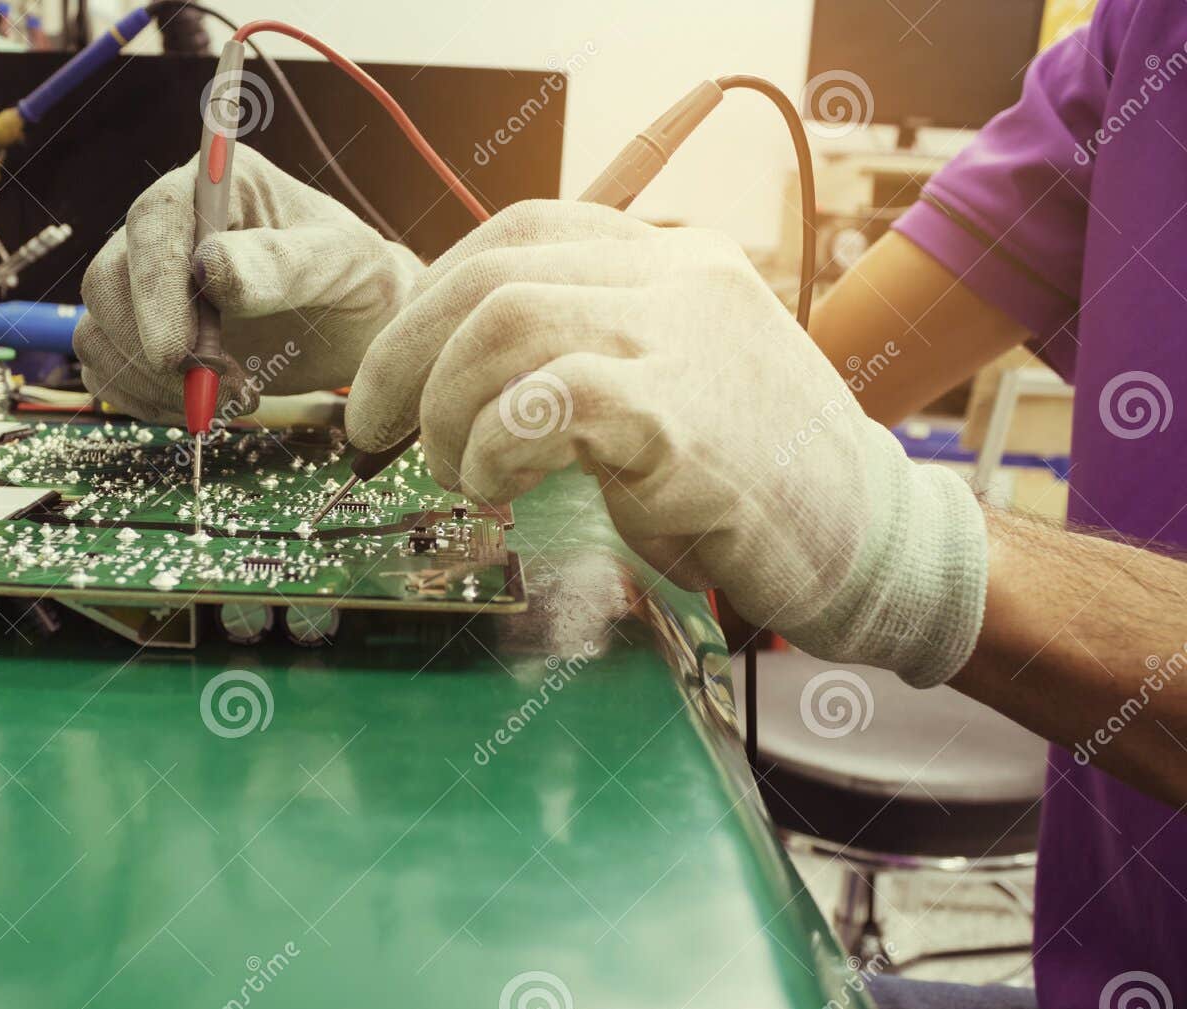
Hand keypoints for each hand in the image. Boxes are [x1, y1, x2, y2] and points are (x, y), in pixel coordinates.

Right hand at [76, 146, 421, 422]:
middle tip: (231, 386)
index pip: (153, 222)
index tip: (177, 353)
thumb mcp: (340, 264)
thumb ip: (282, 263)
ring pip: (99, 333)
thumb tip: (211, 267)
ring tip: (234, 400)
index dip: (154, 289)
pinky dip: (147, 403)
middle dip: (157, 351)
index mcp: (215, 189)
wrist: (358, 325)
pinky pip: (108, 372)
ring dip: (154, 385)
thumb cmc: (357, 280)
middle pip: (108, 283)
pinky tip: (204, 409)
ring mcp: (148, 287)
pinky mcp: (143, 336)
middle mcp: (169, 231)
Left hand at [346, 201, 987, 686]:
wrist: (868, 542)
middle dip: (408, 354)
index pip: (522, 229)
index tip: (396, 370)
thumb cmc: (750, 478)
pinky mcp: (685, 417)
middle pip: (495, 272)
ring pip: (507, 321)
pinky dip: (494, 444)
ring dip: (448, 406)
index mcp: (671, 258)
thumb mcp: (665, 385)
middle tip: (377, 428)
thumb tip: (452, 377)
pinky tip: (496, 488)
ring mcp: (686, 338)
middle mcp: (678, 276)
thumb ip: (581, 356)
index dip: (434, 295)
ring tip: (457, 473)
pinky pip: (550, 399)